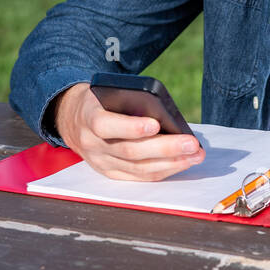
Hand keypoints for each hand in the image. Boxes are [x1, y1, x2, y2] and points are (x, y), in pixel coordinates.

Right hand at [50, 82, 204, 180]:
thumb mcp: (108, 92)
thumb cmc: (102, 101)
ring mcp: (101, 162)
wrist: (74, 119)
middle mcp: (92, 144)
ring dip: (171, 163)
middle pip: (130, 151)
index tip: (156, 124)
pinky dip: (164, 170)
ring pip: (138, 168)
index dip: (131, 127)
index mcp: (88, 117)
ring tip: (195, 154)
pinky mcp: (111, 173)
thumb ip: (129, 101)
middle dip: (165, 148)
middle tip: (191, 143)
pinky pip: (140, 177)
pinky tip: (183, 162)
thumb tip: (166, 116)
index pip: (106, 126)